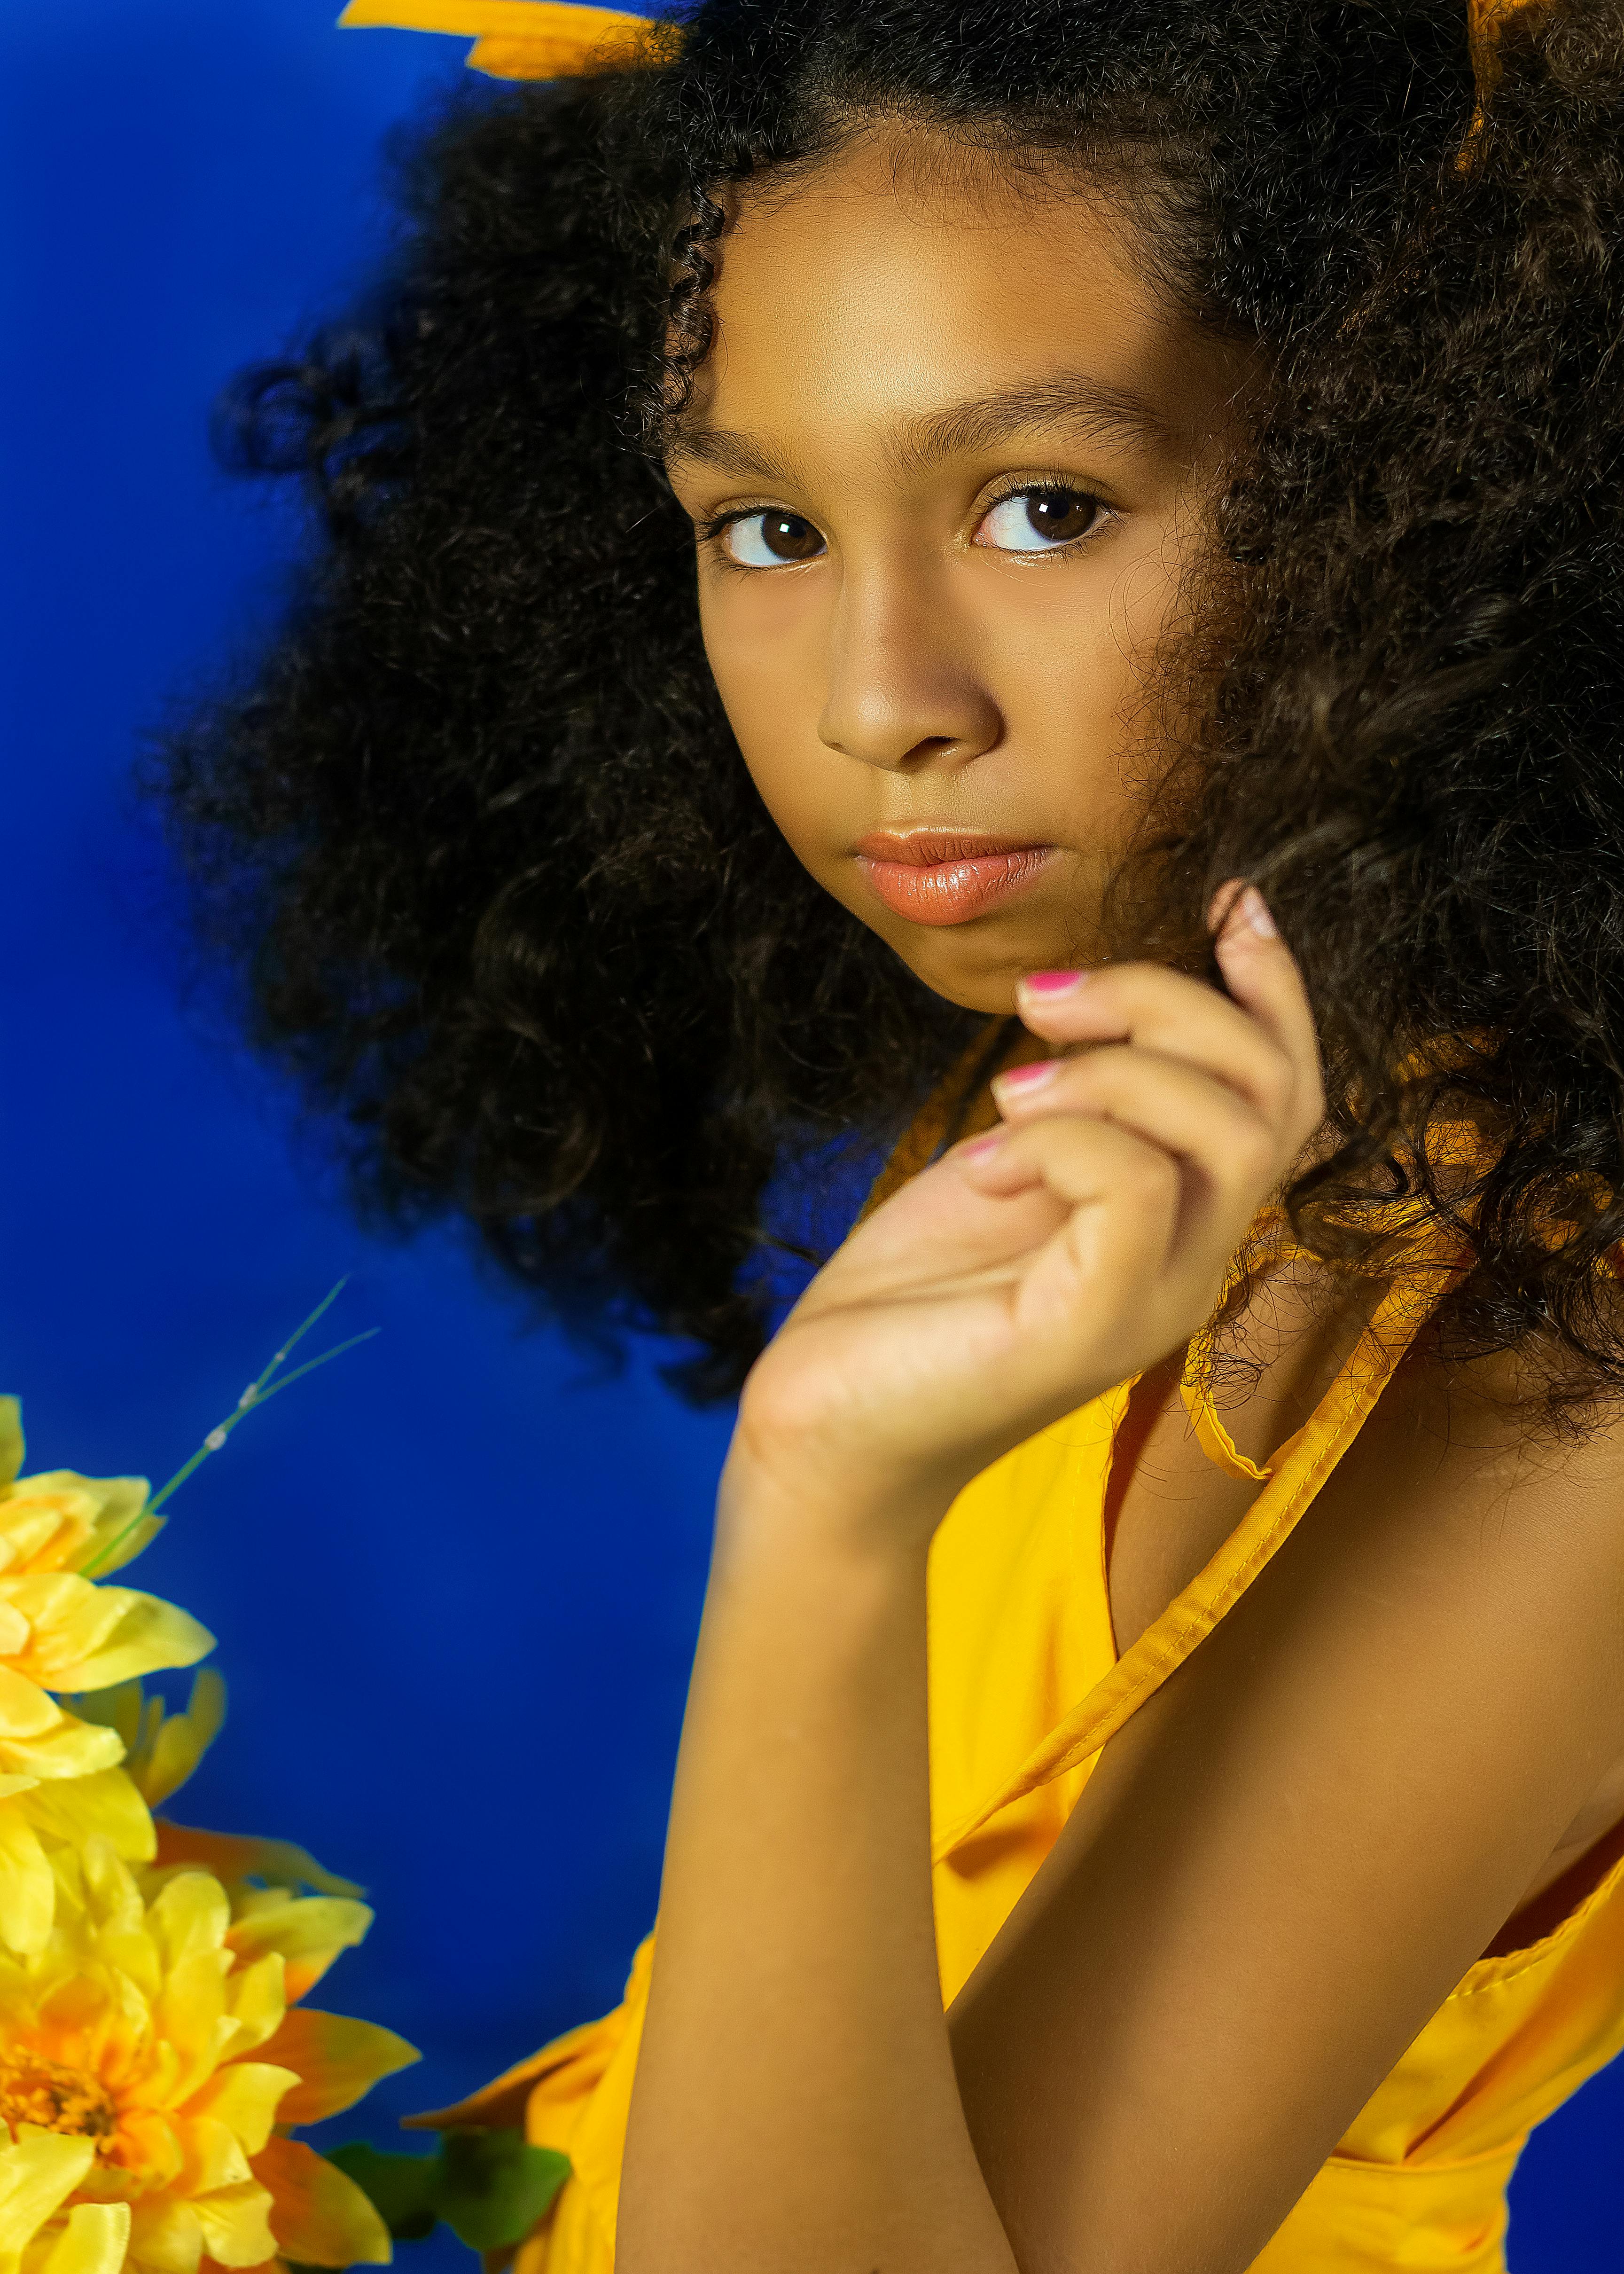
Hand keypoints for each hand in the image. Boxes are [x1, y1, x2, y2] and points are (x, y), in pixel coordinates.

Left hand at [727, 888, 1325, 1549]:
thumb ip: (1070, 1111)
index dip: (1275, 989)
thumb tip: (1085, 1012)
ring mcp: (1154, 1305)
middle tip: (1046, 1001)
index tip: (1229, 902)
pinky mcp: (1093, 1331)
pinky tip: (981, 1168)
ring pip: (1220, 1131)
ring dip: (1111, 1071)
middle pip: (1271, 1094)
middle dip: (1171, 1003)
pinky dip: (1057, 1141)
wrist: (825, 1429)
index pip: (1285, 1096)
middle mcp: (1192, 1267)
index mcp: (1179, 1225)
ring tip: (1009, 1092)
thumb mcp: (1002, 1174)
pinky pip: (1132, 1184)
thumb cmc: (907, 1304)